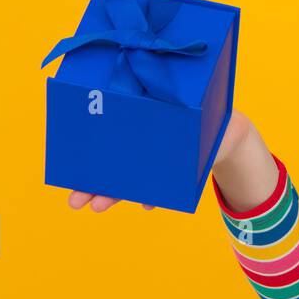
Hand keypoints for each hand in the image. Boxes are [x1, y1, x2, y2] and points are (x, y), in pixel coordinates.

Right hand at [67, 110, 252, 212]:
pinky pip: (155, 189)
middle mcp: (139, 147)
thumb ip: (164, 100)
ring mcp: (151, 163)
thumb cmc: (200, 109)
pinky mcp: (168, 177)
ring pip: (125, 182)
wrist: (228, 131)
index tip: (70, 168)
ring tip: (96, 207)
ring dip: (111, 195)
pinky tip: (148, 204)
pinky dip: (152, 196)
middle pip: (109, 167)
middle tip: (74, 201)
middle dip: (90, 184)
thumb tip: (142, 91)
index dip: (87, 156)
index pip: (105, 142)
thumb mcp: (182, 101)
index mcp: (137, 125)